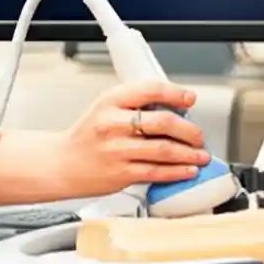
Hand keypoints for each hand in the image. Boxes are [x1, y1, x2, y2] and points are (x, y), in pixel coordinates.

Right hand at [52, 80, 212, 198]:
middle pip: (162, 122)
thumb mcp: (105, 108)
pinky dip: (177, 171)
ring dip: (189, 153)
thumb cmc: (87, 136)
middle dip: (189, 130)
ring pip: (164, 150)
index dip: (176, 93)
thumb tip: (174, 108)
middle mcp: (112, 124)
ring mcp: (117, 150)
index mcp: (110, 101)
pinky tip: (188, 170)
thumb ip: (134, 105)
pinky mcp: (121, 173)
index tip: (190, 99)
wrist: (62, 164)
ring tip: (200, 154)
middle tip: (198, 135)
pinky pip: (157, 172)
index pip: (150, 90)